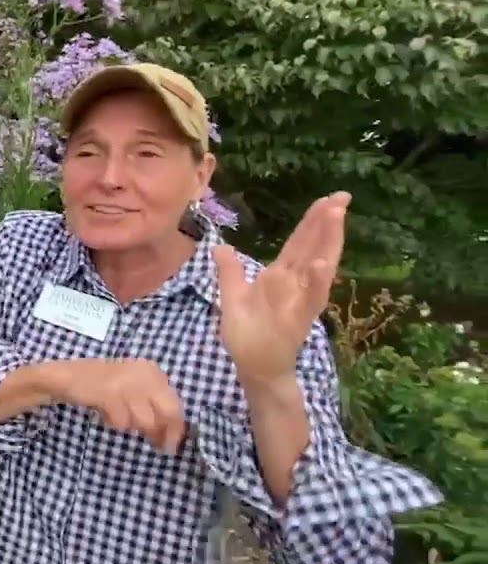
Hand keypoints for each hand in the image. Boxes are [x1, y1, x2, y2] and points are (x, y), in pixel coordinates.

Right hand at [48, 358, 186, 453]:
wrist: (69, 376)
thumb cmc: (104, 386)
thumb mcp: (134, 389)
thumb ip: (152, 405)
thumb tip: (170, 433)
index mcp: (153, 371)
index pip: (175, 404)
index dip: (176, 427)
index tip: (171, 444)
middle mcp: (145, 374)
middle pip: (167, 413)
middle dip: (162, 432)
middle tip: (158, 446)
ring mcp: (128, 383)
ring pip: (145, 420)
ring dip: (132, 426)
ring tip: (117, 418)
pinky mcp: (110, 393)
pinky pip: (122, 421)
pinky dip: (115, 423)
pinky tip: (105, 414)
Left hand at [213, 191, 350, 390]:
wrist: (253, 367)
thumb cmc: (247, 334)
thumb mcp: (232, 296)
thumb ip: (230, 271)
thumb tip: (221, 246)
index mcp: (280, 276)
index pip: (298, 242)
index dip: (312, 220)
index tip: (327, 199)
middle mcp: (294, 283)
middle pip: (313, 246)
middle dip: (326, 221)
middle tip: (342, 196)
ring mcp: (300, 299)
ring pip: (318, 265)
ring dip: (328, 241)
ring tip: (336, 215)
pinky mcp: (299, 317)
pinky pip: (312, 297)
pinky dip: (318, 280)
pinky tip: (324, 262)